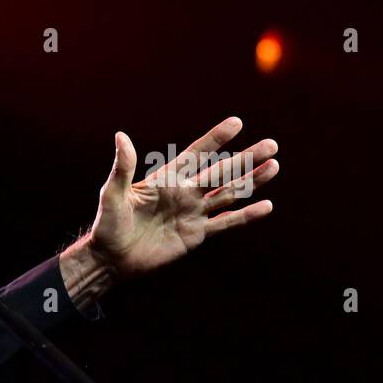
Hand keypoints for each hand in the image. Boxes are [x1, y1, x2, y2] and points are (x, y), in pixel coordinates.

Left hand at [86, 117, 279, 280]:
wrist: (111, 259)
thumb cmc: (108, 224)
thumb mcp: (113, 194)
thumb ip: (122, 168)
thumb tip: (121, 136)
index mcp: (167, 179)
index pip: (196, 154)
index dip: (215, 139)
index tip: (237, 123)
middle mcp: (184, 193)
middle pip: (220, 172)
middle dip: (245, 159)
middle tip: (272, 144)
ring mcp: (192, 213)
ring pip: (228, 193)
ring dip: (251, 181)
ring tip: (274, 166)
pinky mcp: (196, 234)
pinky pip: (225, 223)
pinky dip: (245, 215)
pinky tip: (266, 206)